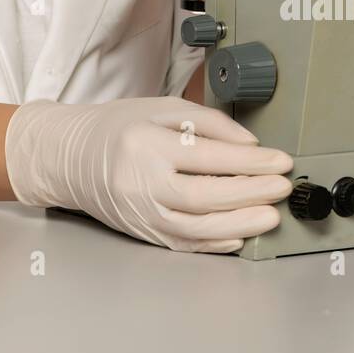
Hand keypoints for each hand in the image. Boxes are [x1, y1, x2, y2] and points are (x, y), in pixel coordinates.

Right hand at [5, 95, 293, 252]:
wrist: (70, 157)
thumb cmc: (117, 126)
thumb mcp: (160, 108)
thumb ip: (206, 122)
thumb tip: (249, 144)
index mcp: (146, 144)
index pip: (209, 156)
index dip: (251, 161)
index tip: (282, 161)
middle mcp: (142, 183)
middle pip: (207, 196)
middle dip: (252, 193)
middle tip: (283, 188)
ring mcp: (141, 214)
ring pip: (199, 228)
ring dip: (241, 223)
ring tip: (271, 216)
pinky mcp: (142, 233)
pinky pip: (184, 244)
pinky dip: (215, 243)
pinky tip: (238, 235)